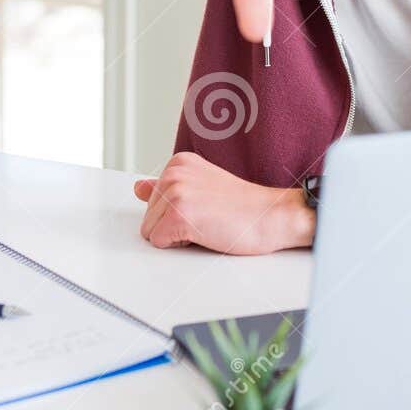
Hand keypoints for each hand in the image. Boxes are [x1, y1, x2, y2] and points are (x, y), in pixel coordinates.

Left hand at [133, 151, 315, 254]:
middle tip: (208, 217)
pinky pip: (159, 243)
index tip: (204, 207)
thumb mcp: (201, 187)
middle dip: (174, 225)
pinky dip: (181, 246)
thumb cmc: (245, 206)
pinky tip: (206, 233)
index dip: (177, 213)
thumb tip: (138, 187)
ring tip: (208, 224)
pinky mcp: (178, 215)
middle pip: (148, 217)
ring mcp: (175, 193)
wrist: (273, 215)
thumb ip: (166, 187)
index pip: (152, 201)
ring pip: (150, 231)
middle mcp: (174, 173)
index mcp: (179, 163)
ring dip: (178, 236)